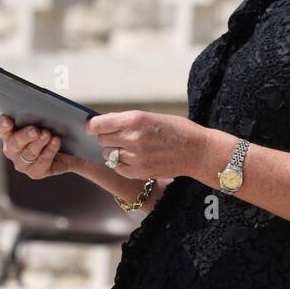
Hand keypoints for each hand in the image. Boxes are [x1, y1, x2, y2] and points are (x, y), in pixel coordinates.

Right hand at [0, 115, 85, 178]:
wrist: (69, 152)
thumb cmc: (52, 131)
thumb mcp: (48, 121)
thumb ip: (44, 116)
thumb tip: (61, 111)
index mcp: (9, 135)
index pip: (3, 129)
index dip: (4, 124)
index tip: (7, 119)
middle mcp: (12, 151)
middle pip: (15, 143)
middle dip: (25, 135)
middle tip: (35, 130)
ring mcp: (22, 164)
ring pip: (29, 153)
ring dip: (39, 143)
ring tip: (47, 134)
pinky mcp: (35, 172)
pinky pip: (42, 162)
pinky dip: (50, 150)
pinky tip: (55, 141)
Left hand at [85, 109, 210, 180]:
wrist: (198, 151)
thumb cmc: (177, 130)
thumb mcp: (152, 117)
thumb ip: (128, 121)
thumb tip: (105, 125)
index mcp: (136, 119)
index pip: (99, 124)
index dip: (92, 126)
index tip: (91, 127)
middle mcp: (133, 137)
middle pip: (102, 139)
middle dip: (106, 138)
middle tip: (116, 137)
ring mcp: (136, 156)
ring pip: (108, 154)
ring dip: (113, 151)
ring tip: (127, 149)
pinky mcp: (139, 172)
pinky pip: (118, 168)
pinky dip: (121, 164)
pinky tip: (132, 159)